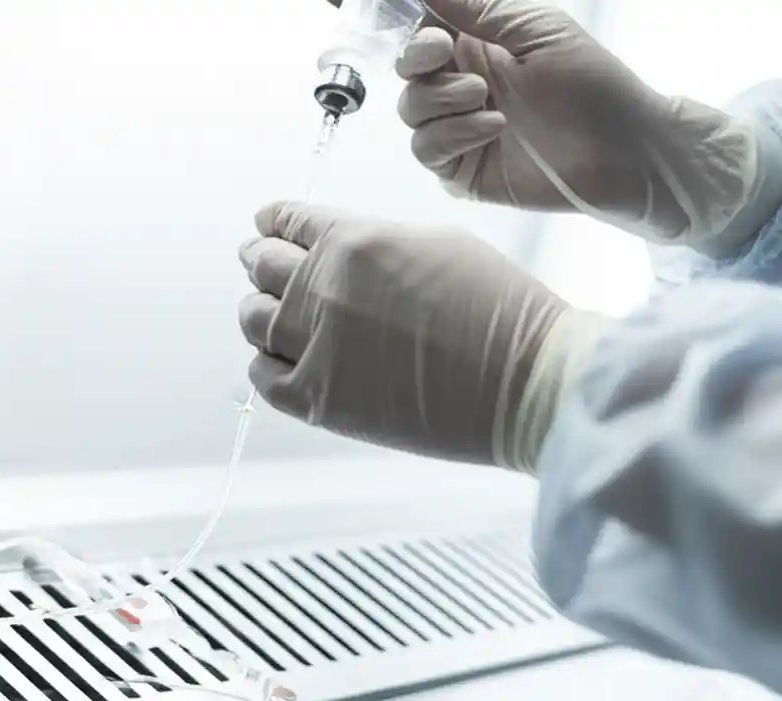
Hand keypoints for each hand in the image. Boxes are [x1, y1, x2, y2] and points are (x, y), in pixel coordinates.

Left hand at [238, 202, 566, 465]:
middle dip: (262, 261)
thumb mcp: (438, 242)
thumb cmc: (501, 311)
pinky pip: (264, 375)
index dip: (274, 222)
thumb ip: (376, 240)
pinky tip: (281, 358)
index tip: (267, 226)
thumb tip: (341, 249)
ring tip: (272, 313)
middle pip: (262, 266)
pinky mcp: (320, 400)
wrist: (526, 382)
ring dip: (261, 311)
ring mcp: (317, 346)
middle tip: (262, 264)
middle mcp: (325, 288)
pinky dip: (266, 362)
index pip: (288, 220)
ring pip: (255, 319)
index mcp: (354, 241)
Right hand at [398, 0, 777, 252]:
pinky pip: (427, 152)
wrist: (626, 154)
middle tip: (456, 63)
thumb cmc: (594, 85)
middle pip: (408, 73)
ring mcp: (461, 130)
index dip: (416, 33)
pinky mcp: (464, 170)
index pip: (424, 32)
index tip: (435, 38)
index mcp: (481, 46)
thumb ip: (479, 7)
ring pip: (411, 112)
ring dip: (441, 102)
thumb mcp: (537, 30)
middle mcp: (464, 85)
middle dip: (420, 65)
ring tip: (488, 101)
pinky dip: (450, 136)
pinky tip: (491, 129)